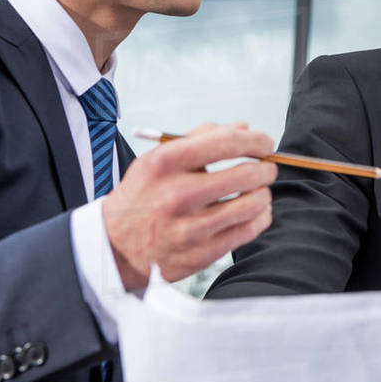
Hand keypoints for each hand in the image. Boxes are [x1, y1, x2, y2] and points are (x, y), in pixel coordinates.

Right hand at [101, 122, 276, 290]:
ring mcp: (189, 228)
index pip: (226, 142)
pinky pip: (248, 231)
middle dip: (266, 168)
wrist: (113, 247)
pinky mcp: (200, 254)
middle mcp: (177, 195)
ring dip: (264, 194)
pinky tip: (257, 211)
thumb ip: (200, 137)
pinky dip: (261, 217)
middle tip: (267, 168)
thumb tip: (244, 127)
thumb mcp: (158, 159)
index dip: (256, 140)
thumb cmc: (143, 195)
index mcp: (165, 163)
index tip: (266, 143)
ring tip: (259, 191)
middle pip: (246, 174)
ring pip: (253, 204)